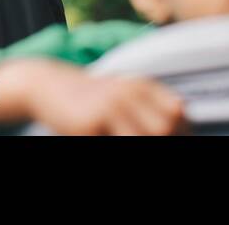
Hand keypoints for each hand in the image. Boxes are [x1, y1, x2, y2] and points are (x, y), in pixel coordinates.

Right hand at [22, 61, 189, 135]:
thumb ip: (149, 106)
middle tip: (148, 140)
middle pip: (164, 128)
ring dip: (139, 142)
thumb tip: (180, 127)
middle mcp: (126, 93)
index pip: (178, 112)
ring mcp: (107, 108)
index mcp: (138, 85)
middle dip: (164, 141)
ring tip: (122, 137)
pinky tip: (104, 137)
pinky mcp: (88, 125)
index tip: (176, 137)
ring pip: (143, 139)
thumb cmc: (88, 96)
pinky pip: (112, 144)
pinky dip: (114, 144)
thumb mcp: (121, 92)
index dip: (182, 131)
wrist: (46, 85)